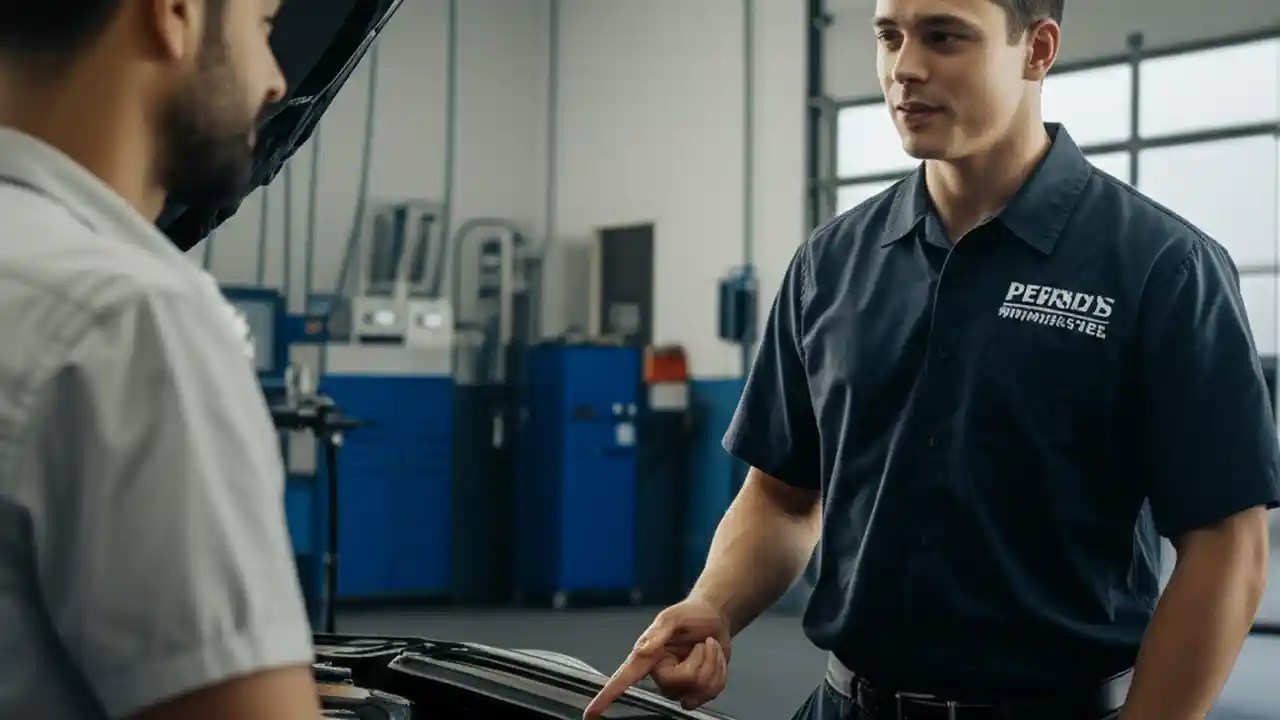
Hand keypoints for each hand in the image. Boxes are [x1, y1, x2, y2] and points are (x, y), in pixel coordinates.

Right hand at [584, 599, 731, 717]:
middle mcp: (660, 675)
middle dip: (700, 661)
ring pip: (699, 689)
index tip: (590, 714)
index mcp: (647, 657)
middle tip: (703, 642)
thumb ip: (658, 633)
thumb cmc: (690, 615)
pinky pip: (712, 692)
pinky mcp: (697, 691)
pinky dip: (720, 672)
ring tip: (708, 646)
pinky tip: (715, 657)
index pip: (624, 678)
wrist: (714, 619)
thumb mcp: (673, 617)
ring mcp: (679, 686)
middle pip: (680, 682)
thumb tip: (643, 651)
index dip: (607, 696)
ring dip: (713, 664)